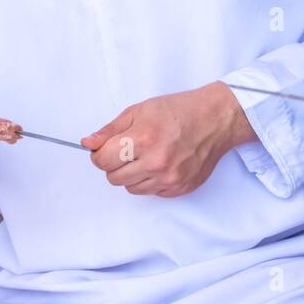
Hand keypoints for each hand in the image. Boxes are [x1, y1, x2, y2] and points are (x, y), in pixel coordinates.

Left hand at [82, 82, 256, 196]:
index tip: (105, 149)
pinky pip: (151, 193)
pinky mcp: (178, 188)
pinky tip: (160, 164)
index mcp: (143, 139)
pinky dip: (150, 181)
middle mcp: (156, 162)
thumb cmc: (179, 111)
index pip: (103, 161)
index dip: (99, 154)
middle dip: (115, 165)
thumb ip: (110, 130)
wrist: (215, 120)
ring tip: (146, 156)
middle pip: (114, 178)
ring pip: (131, 188)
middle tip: (128, 151)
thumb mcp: (139, 111)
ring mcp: (169, 178)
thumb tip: (88, 143)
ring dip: (132, 175)